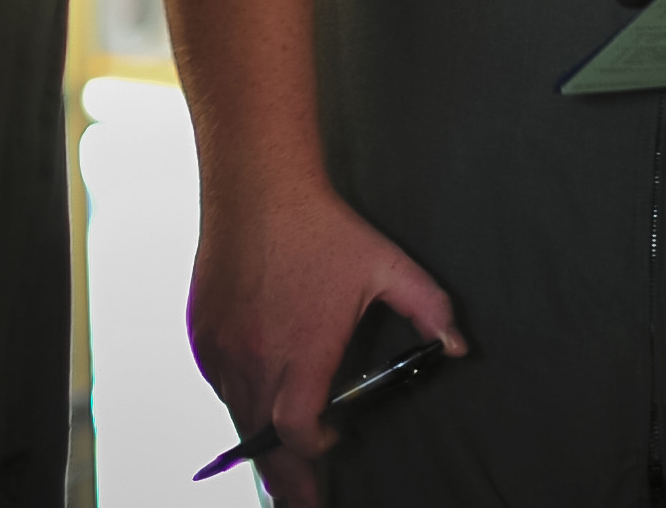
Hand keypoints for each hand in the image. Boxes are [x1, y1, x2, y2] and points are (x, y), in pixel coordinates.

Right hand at [189, 179, 462, 500]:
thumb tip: (462, 347)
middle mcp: (256, 358)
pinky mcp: (204, 338)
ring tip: (281, 464)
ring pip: (239, 417)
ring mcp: (223, 351)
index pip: (298, 433)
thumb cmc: (321, 228)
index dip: (316, 453)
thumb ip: (431, 309)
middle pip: (264, 444)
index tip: (334, 446)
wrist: (257, 188)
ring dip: (261, 441)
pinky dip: (240, 400)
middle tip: (303, 499)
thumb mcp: (389, 266)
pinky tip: (259, 402)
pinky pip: (221, 387)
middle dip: (286, 479)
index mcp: (302, 351)